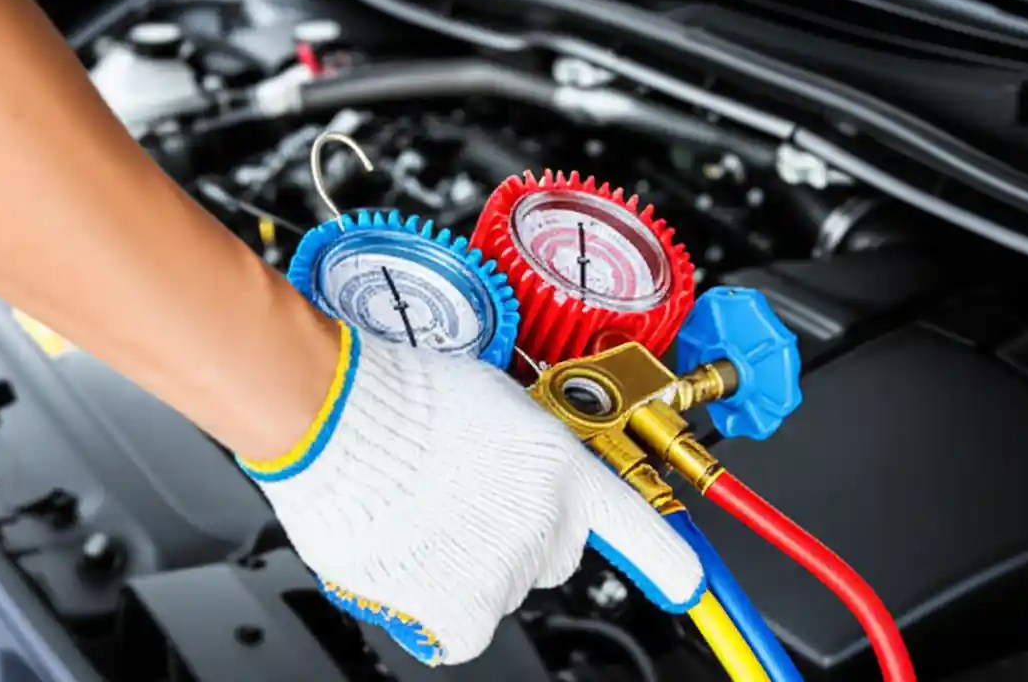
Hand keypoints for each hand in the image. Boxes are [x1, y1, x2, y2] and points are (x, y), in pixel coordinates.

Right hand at [238, 323, 704, 664]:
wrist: (340, 420)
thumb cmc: (402, 397)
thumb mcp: (492, 398)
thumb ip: (526, 445)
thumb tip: (524, 461)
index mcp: (562, 469)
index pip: (637, 525)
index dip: (669, 558)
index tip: (687, 578)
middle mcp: (546, 525)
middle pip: (550, 553)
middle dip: (516, 533)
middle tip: (465, 501)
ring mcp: (505, 571)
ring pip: (499, 585)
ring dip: (468, 562)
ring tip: (422, 514)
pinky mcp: (460, 610)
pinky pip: (461, 629)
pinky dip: (440, 607)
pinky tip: (415, 562)